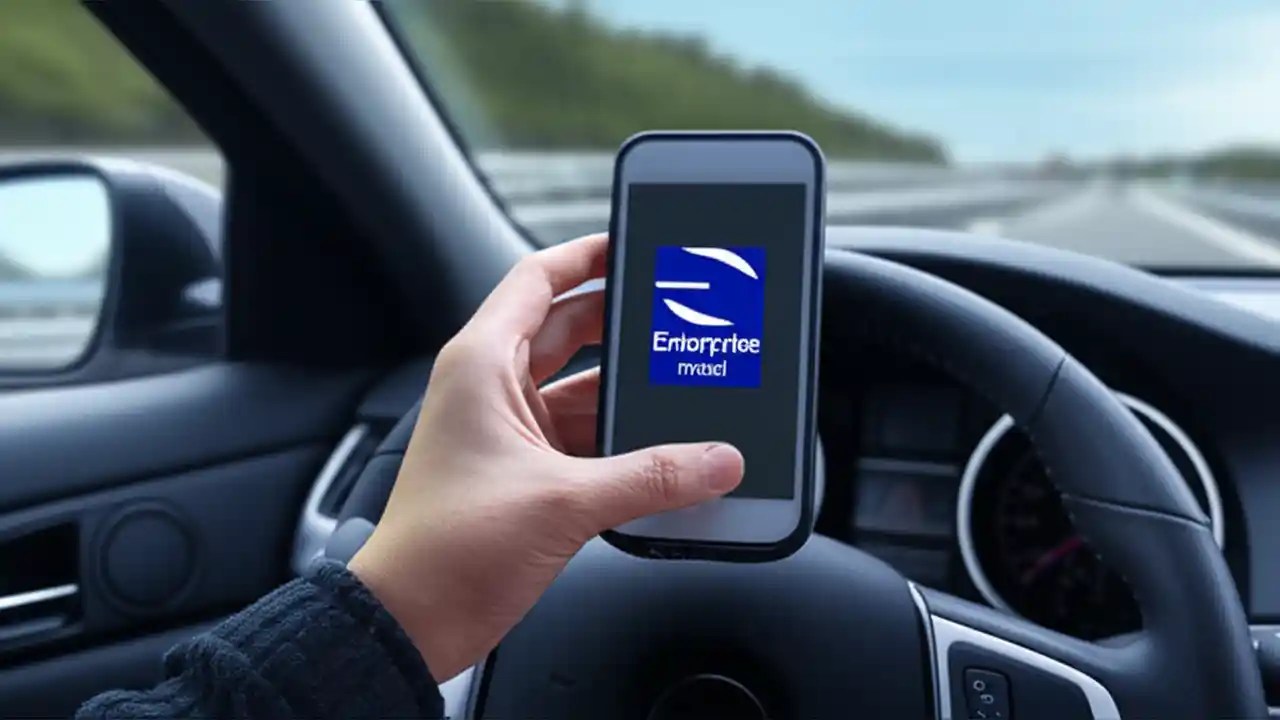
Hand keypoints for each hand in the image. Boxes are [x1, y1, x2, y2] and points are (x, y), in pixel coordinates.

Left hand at [348, 234, 743, 681]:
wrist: (411, 622)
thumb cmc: (445, 550)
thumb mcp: (562, 502)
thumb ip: (650, 477)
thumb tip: (717, 461)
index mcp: (483, 364)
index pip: (539, 280)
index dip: (588, 255)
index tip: (635, 244)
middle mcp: (493, 389)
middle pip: (571, 331)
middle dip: (625, 328)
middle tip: (679, 321)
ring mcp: (510, 432)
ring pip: (582, 392)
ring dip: (627, 398)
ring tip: (685, 395)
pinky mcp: (524, 474)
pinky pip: (584, 440)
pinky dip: (621, 445)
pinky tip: (663, 455)